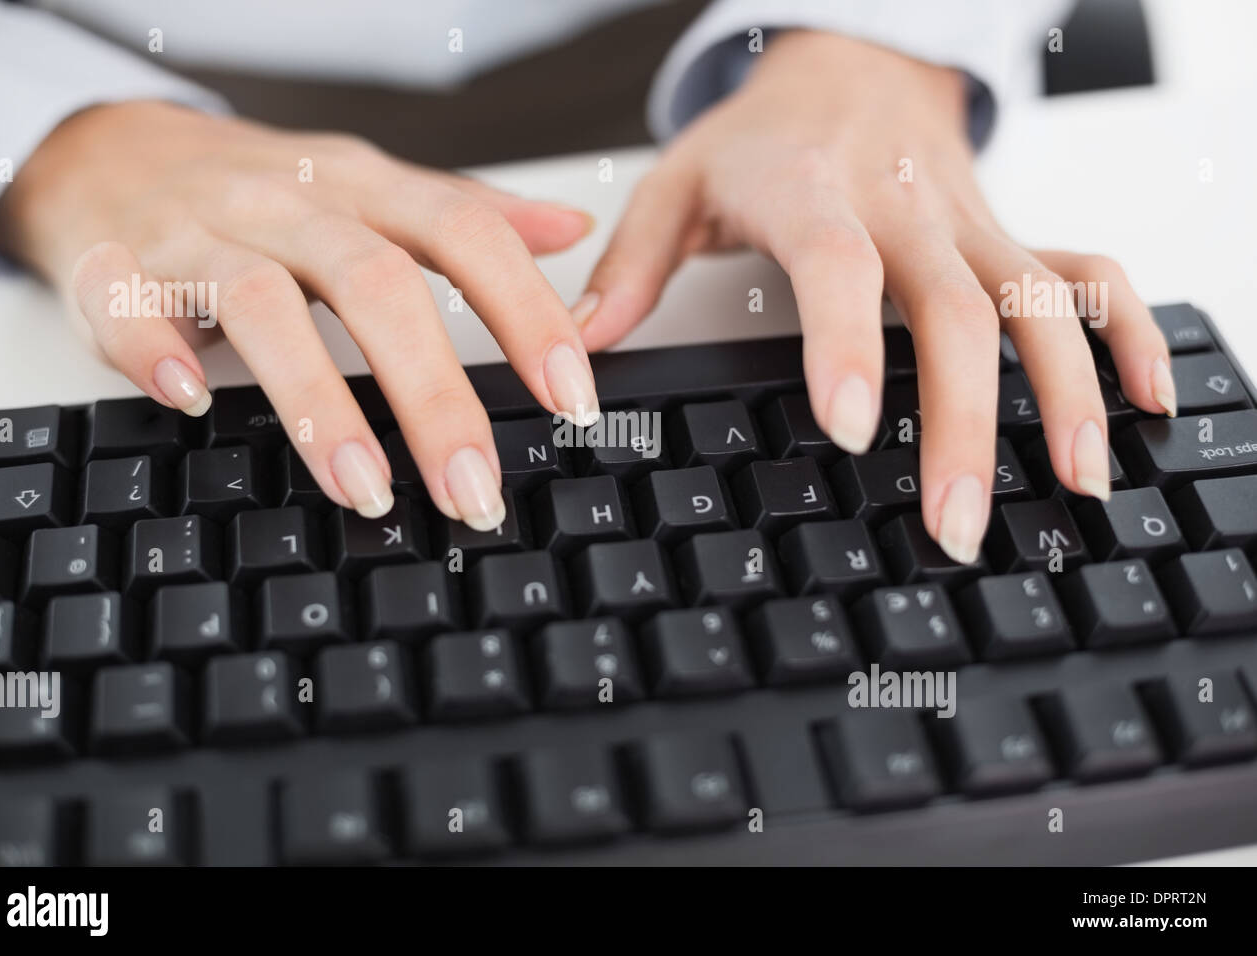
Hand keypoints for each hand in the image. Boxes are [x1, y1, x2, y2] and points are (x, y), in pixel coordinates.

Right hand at [0, 101, 600, 528]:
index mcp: (362, 188)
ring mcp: (198, 234)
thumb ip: (469, 214)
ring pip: (263, 304)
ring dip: (318, 403)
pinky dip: (156, 352)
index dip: (526, 312)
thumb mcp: (372, 187)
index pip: (464, 233)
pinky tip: (191, 401)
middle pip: (375, 285)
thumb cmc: (263, 191)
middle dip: (434, 397)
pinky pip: (128, 306)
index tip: (573, 399)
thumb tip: (572, 232)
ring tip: (366, 492)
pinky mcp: (115, 268)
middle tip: (473, 490)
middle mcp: (287, 204)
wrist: (110, 152)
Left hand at [576, 32, 1175, 563]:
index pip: (836, 265)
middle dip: (963, 422)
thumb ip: (631, 268)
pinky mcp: (1009, 235)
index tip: (847, 427)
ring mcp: (969, 225)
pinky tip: (1145, 404)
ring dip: (1066, 394)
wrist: (850, 64)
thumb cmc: (765, 136)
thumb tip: (582, 354)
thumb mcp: (680, 183)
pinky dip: (1127, 334)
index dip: (846, 342)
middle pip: (954, 312)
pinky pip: (1088, 275)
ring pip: (1038, 302)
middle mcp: (904, 211)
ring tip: (1076, 484)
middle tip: (953, 522)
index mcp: (812, 195)